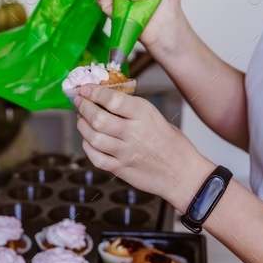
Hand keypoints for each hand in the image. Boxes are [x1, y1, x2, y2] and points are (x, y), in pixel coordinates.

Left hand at [73, 84, 213, 211]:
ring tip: (81, 118)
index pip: (113, 100)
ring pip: (93, 138)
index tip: (86, 88)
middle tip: (80, 101)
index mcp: (145, 116)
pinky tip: (88, 140)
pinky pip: (96, 158)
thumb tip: (106, 99)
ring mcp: (126, 153)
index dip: (95, 92)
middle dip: (83, 107)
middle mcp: (134, 134)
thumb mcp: (156, 117)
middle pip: (98, 119)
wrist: (183, 174)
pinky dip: (87, 147)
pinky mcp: (121, 170)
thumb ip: (132, 110)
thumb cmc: (172, 144)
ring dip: (82, 125)